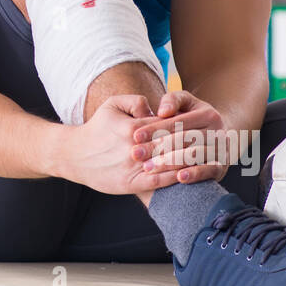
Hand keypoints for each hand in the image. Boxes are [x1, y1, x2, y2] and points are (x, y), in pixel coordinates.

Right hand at [56, 94, 205, 194]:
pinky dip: (175, 179)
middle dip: (192, 143)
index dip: (183, 126)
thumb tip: (155, 109)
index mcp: (131, 127)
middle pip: (170, 145)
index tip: (200, 125)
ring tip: (206, 159)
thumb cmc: (97, 128)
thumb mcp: (112, 105)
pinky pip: (158, 182)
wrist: (74, 155)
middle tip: (212, 142)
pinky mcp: (130, 184)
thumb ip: (135, 101)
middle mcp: (133, 148)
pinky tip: (188, 176)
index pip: (165, 126)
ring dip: (189, 162)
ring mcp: (132, 168)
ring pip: (167, 164)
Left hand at [130, 90, 231, 184]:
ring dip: (170, 162)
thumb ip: (172, 100)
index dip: (155, 128)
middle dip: (157, 147)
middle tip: (136, 154)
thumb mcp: (186, 104)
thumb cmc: (193, 118)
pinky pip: (209, 170)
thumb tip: (162, 111)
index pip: (178, 122)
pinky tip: (179, 178)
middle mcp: (218, 131)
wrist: (218, 137)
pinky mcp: (222, 167)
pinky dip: (195, 174)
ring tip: (148, 167)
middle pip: (183, 139)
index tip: (135, 136)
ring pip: (194, 155)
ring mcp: (221, 150)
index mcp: (208, 113)